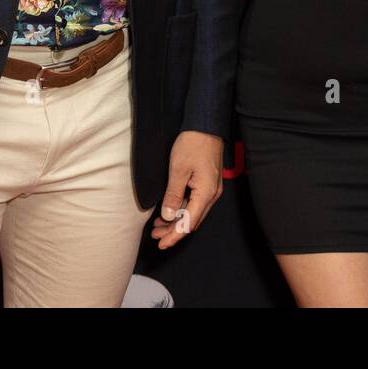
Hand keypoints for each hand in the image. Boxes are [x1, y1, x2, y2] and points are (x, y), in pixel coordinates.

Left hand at [150, 130, 223, 249]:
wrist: (206, 125)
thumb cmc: (193, 144)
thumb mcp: (178, 170)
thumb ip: (173, 195)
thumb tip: (168, 216)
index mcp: (206, 193)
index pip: (189, 223)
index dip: (174, 236)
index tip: (162, 243)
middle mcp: (211, 194)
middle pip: (192, 221)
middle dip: (173, 230)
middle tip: (156, 235)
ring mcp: (211, 188)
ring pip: (193, 212)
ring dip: (177, 219)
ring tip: (159, 224)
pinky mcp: (208, 182)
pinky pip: (195, 202)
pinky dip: (182, 208)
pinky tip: (170, 209)